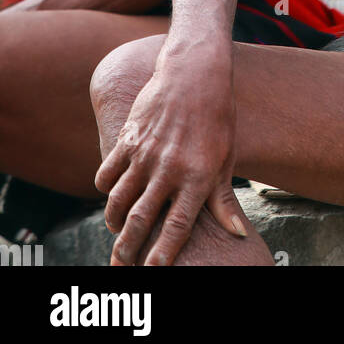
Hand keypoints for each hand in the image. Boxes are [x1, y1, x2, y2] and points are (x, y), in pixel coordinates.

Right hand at [94, 45, 246, 265]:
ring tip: (117, 233)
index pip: (178, 226)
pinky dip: (105, 189)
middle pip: (141, 220)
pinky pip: (107, 173)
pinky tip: (112, 195)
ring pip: (118, 200)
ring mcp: (146, 153)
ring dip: (113, 222)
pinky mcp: (129, 138)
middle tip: (120, 266)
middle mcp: (170, 168)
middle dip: (128, 249)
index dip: (164, 252)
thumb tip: (238, 233)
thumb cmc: (217, 118)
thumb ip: (224, 200)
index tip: (153, 271)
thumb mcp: (226, 158)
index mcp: (198, 176)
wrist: (195, 73)